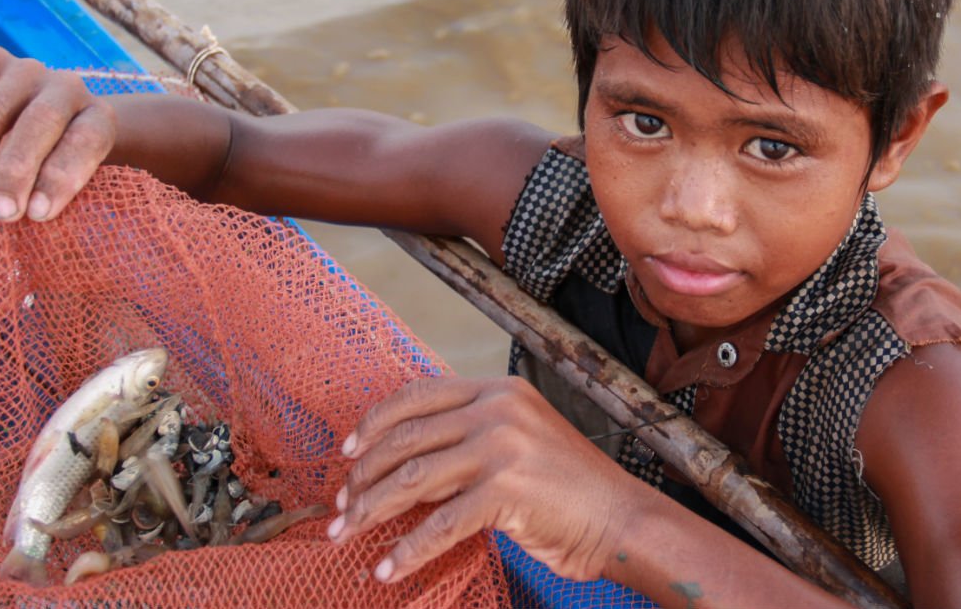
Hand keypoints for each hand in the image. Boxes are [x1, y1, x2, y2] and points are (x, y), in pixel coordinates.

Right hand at [0, 46, 115, 221]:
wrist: (49, 117)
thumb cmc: (59, 161)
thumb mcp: (70, 176)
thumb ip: (54, 189)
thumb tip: (27, 211)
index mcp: (98, 118)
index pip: (86, 142)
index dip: (62, 179)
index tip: (38, 215)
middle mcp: (66, 86)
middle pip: (37, 125)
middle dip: (15, 173)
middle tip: (0, 215)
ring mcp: (25, 70)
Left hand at [328, 376, 644, 583]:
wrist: (621, 520)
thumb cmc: (568, 492)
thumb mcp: (517, 444)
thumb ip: (467, 442)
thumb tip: (402, 467)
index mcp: (497, 391)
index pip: (417, 395)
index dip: (373, 423)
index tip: (346, 453)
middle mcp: (497, 410)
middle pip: (406, 438)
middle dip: (362, 476)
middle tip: (338, 507)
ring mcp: (502, 447)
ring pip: (412, 479)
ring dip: (370, 511)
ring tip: (344, 535)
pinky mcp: (506, 491)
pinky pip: (439, 524)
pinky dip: (406, 550)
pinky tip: (387, 568)